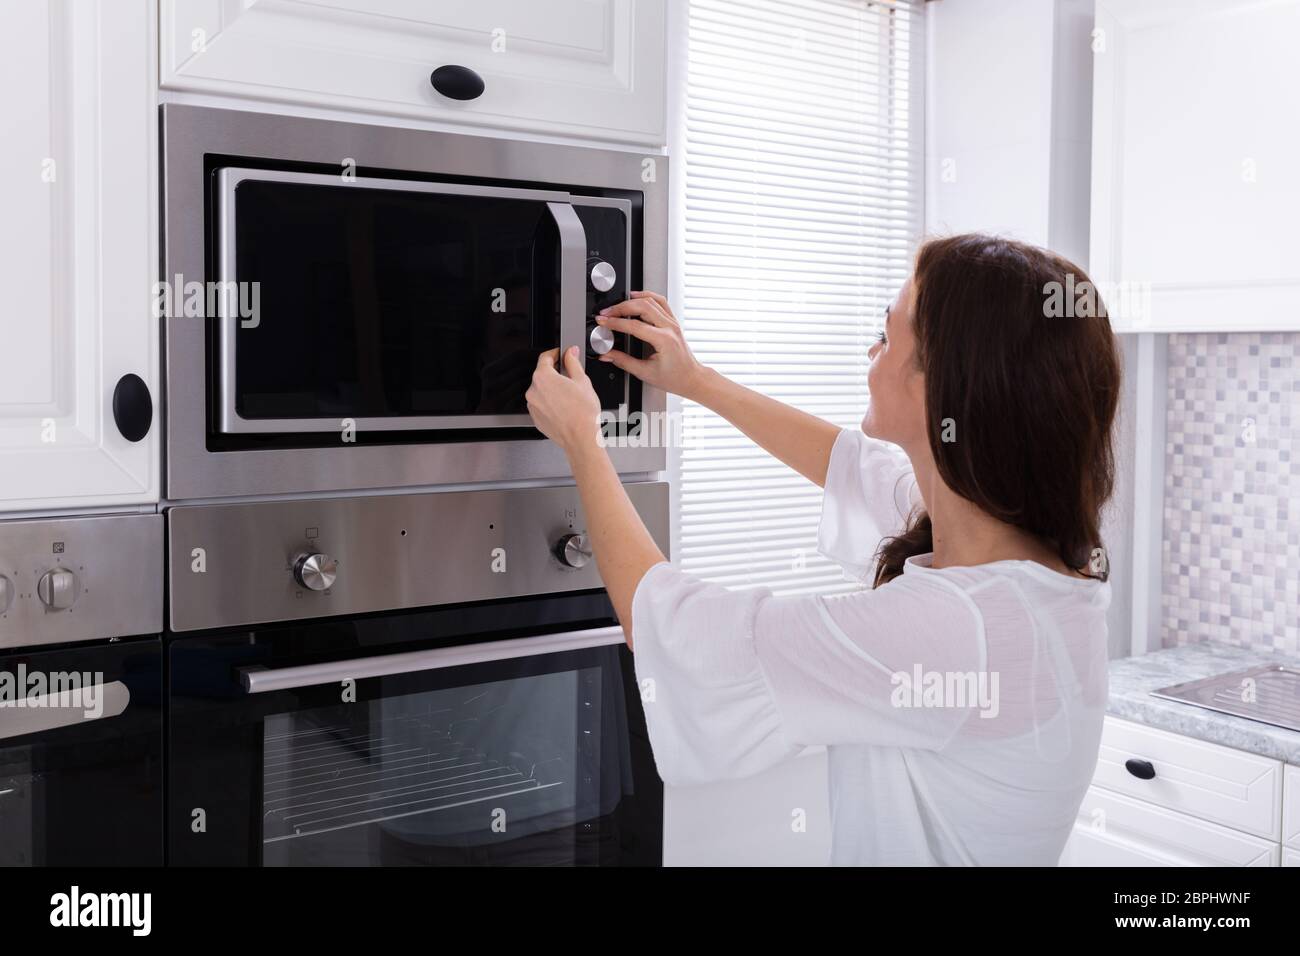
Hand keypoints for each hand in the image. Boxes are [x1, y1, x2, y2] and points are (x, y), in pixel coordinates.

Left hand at [525, 346, 602, 454]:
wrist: (581, 438)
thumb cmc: (583, 413)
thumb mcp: (582, 380)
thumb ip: (573, 362)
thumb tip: (570, 353)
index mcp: (543, 377)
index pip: (545, 358)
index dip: (555, 353)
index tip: (561, 354)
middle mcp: (533, 391)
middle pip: (542, 375)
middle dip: (556, 374)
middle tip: (571, 377)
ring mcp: (533, 406)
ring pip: (542, 391)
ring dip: (553, 389)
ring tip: (570, 396)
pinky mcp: (536, 418)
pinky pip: (542, 405)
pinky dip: (551, 403)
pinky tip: (565, 407)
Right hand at [594, 291, 708, 400]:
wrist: (691, 378)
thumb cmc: (674, 378)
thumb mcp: (645, 372)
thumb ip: (623, 361)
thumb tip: (607, 354)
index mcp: (664, 340)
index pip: (634, 325)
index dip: (615, 322)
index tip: (603, 321)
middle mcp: (670, 328)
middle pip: (643, 307)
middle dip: (621, 307)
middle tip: (607, 313)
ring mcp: (673, 323)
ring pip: (651, 300)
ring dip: (632, 300)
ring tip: (617, 304)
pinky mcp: (673, 322)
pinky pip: (661, 302)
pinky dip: (647, 296)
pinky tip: (636, 297)